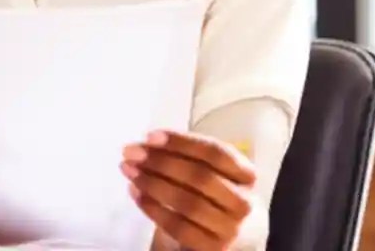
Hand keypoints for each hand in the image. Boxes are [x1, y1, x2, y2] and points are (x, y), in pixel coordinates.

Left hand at [121, 130, 255, 250]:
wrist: (224, 230)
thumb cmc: (210, 190)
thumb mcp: (207, 168)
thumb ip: (183, 153)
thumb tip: (145, 144)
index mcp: (246, 174)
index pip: (216, 153)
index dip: (181, 143)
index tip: (150, 136)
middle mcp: (244, 202)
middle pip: (201, 178)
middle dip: (161, 162)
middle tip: (131, 152)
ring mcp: (230, 228)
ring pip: (189, 203)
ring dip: (153, 183)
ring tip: (128, 169)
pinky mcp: (212, 248)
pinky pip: (178, 227)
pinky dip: (153, 208)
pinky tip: (135, 192)